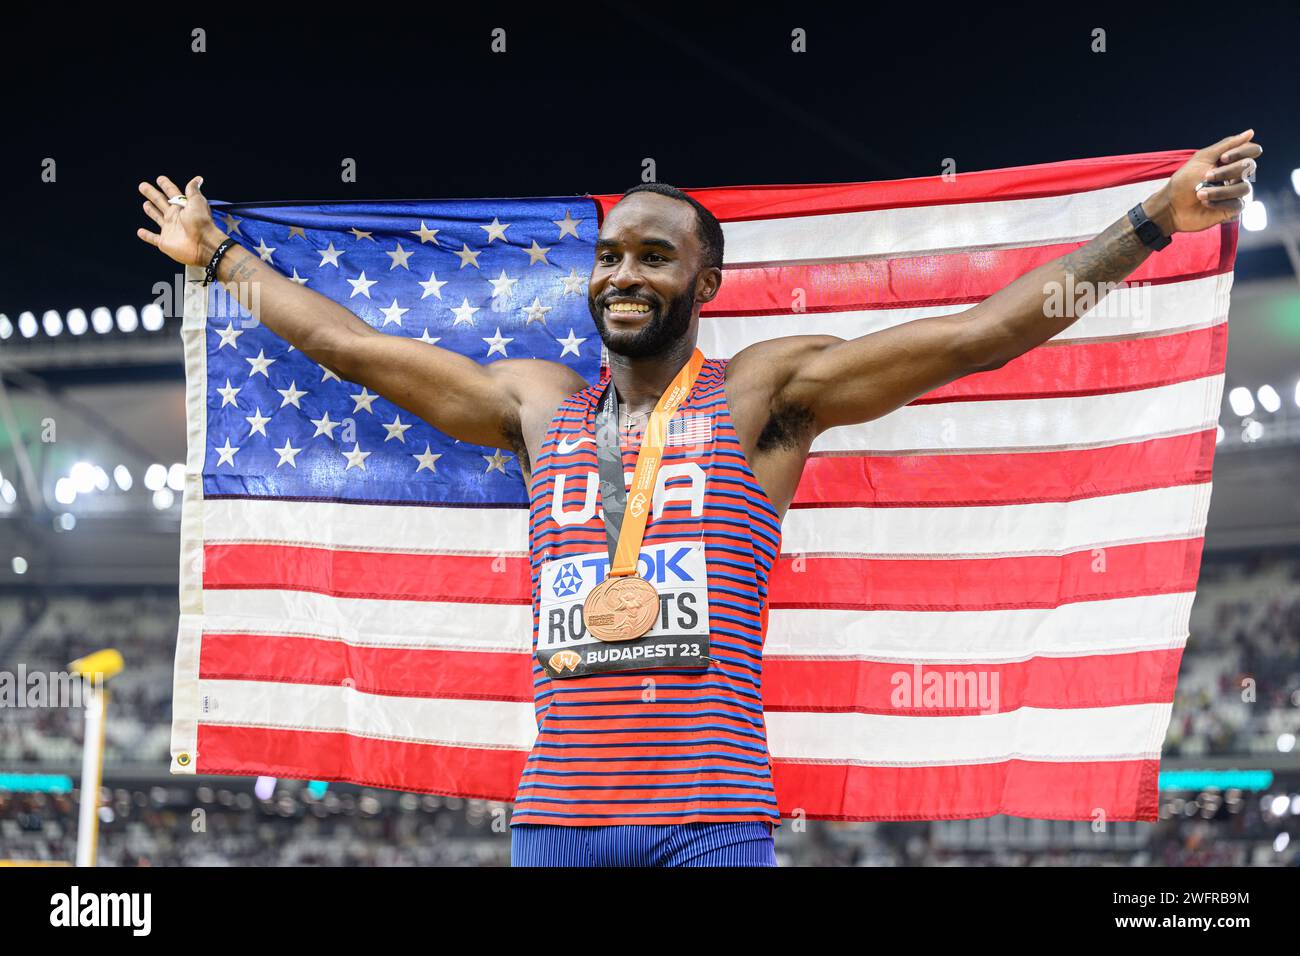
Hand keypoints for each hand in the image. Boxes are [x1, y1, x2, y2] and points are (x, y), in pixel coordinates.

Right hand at [136, 175, 225, 266]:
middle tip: (143, 186)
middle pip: (161, 202)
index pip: (172, 193)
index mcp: (182, 207)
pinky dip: (147, 236)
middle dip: (152, 194)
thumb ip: (193, 190)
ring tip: (145, 204)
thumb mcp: (197, 202)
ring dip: (151, 211)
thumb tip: (198, 178)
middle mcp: (175, 217)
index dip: (166, 185)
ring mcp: (170, 229)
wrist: (204, 245)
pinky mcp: (165, 242)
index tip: (160, 179)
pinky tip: (140, 232)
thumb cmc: (202, 223)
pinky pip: (153, 238)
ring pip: (157, 218)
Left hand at [1143, 130, 1262, 234]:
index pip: (1252, 151)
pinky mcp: (1232, 209)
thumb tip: (1250, 132)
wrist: (1171, 206)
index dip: (1242, 152)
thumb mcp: (1202, 159)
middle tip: (1206, 177)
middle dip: (1226, 172)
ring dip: (1220, 191)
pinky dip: (1220, 203)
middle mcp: (1236, 175)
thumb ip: (1226, 145)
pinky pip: (1238, 204)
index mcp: (1230, 161)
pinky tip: (1205, 204)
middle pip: (1249, 167)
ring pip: (1244, 188)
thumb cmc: (1184, 181)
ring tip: (1200, 194)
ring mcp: (1235, 192)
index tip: (1222, 158)